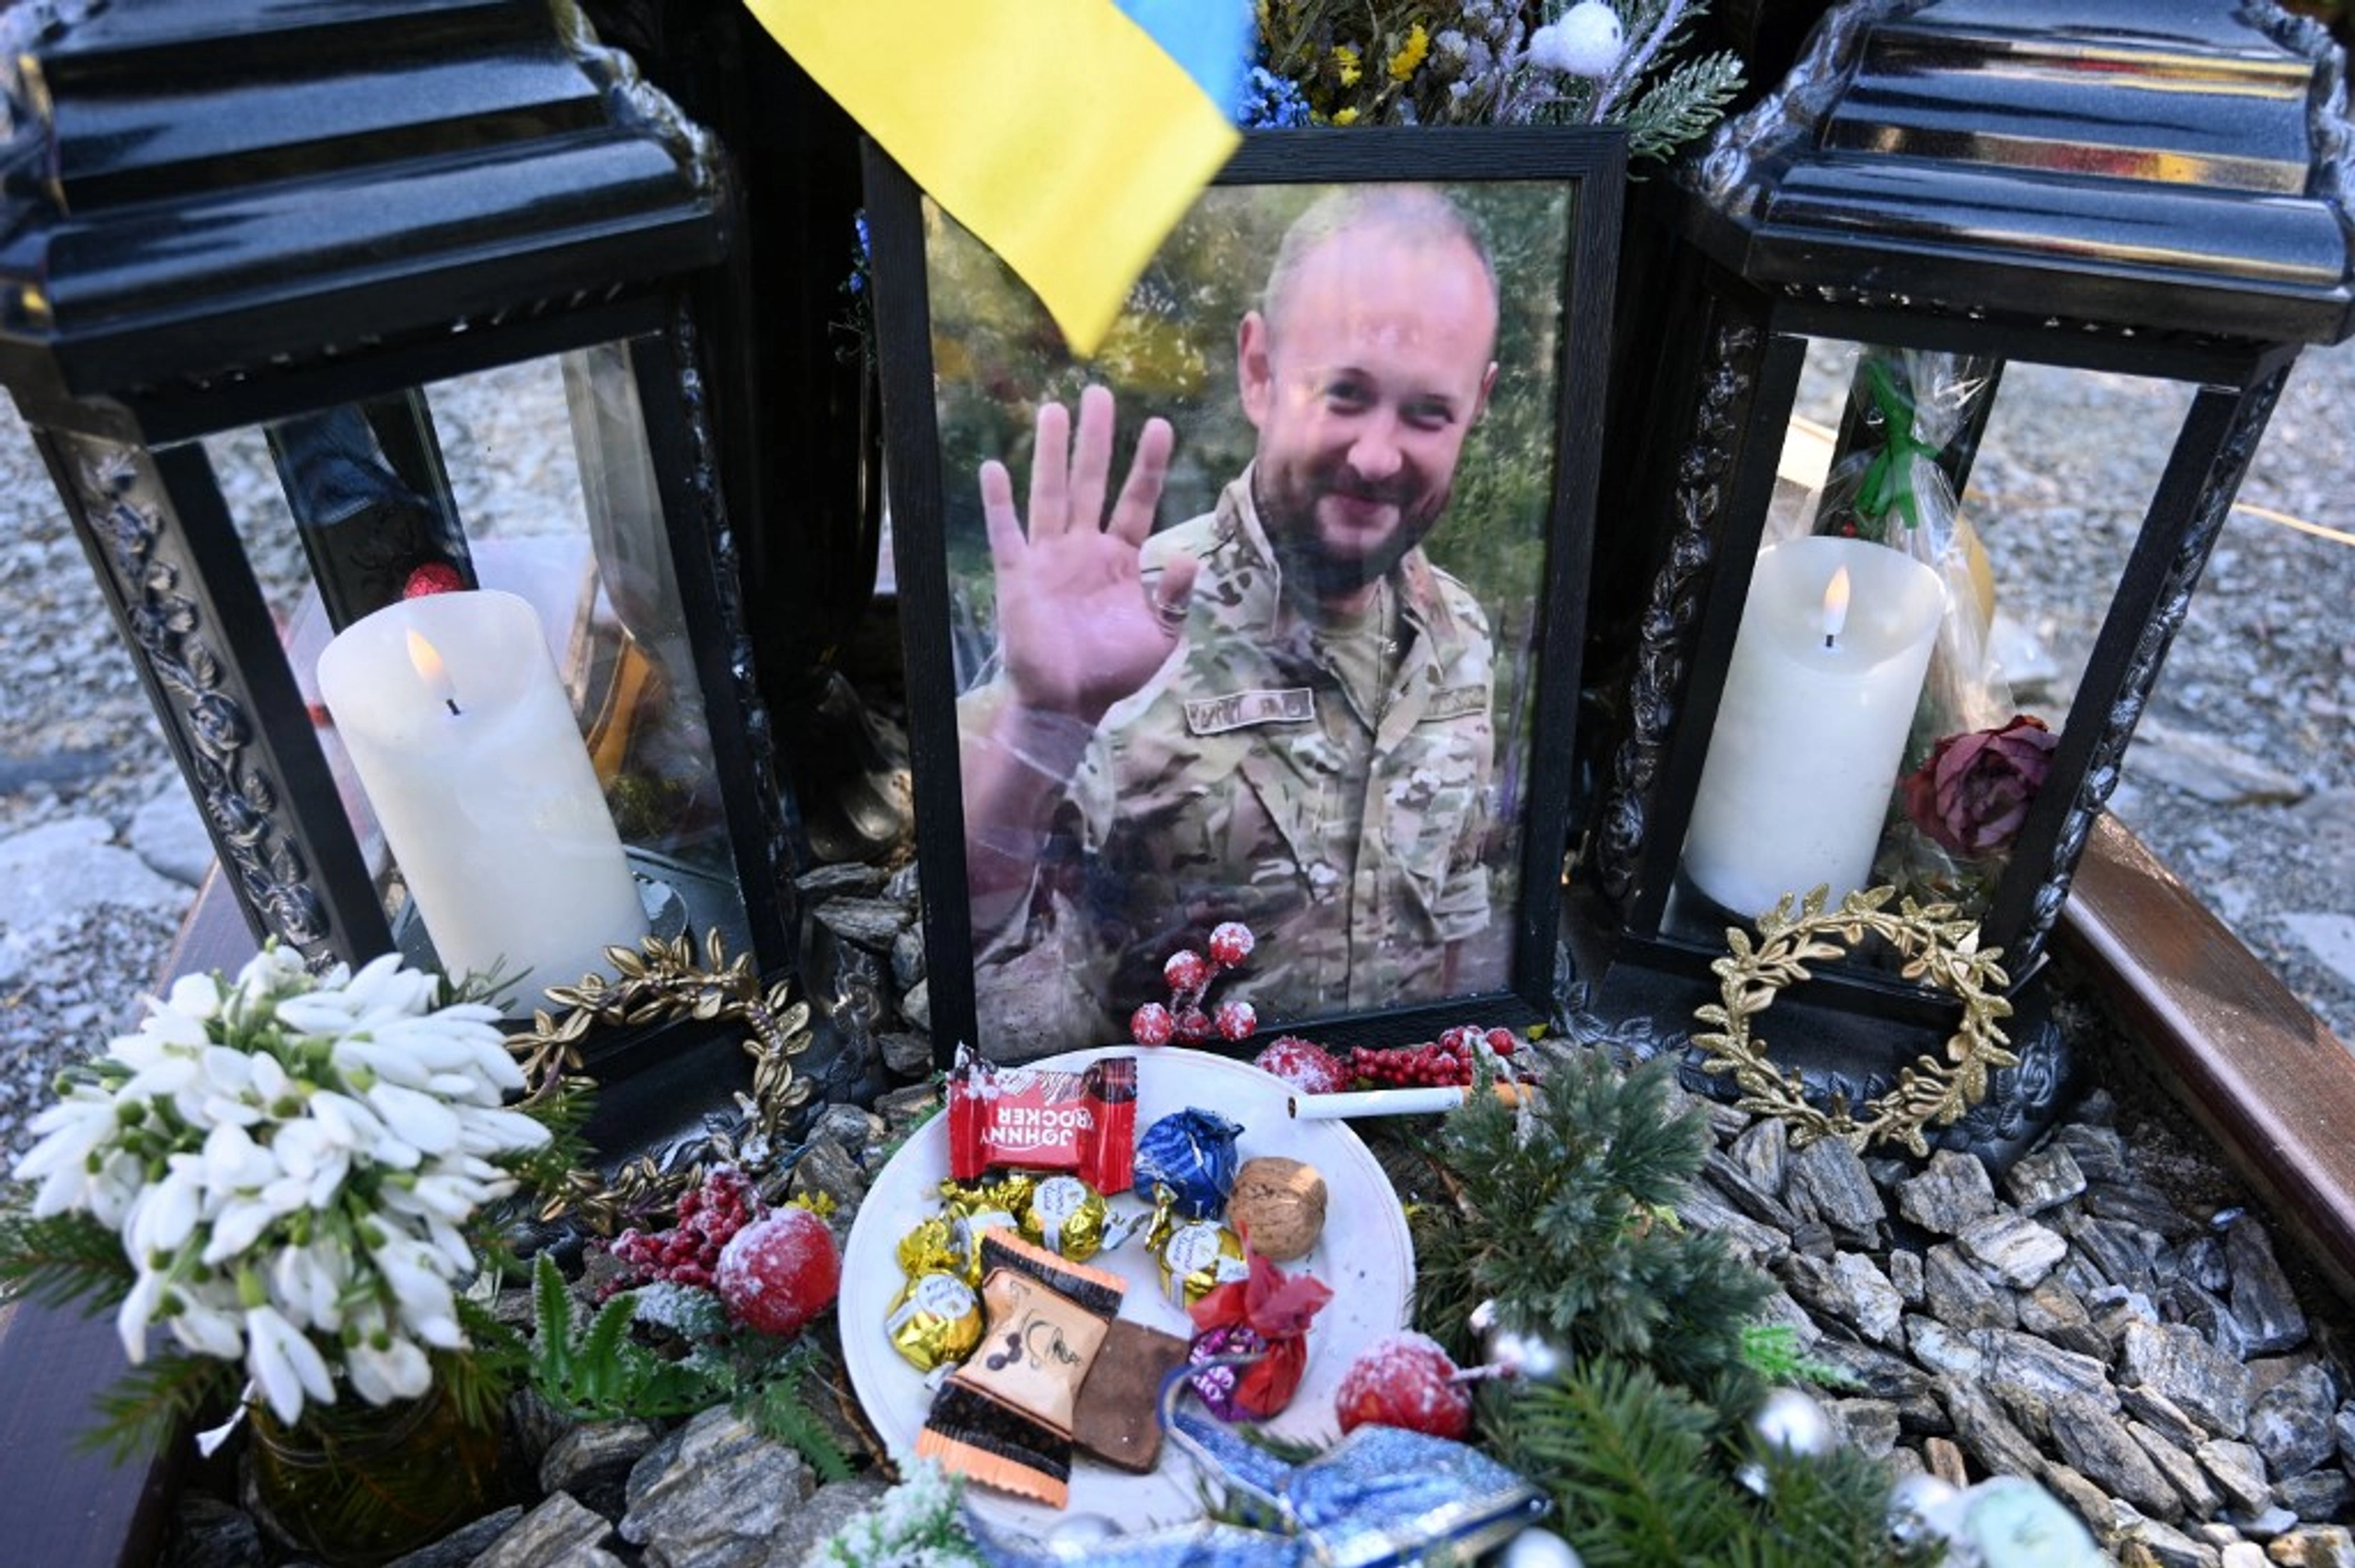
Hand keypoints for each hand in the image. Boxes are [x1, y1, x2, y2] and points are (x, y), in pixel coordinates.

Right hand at [980, 385, 1195, 723]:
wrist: (1069, 704)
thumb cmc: (1114, 670)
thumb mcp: (1161, 635)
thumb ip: (1176, 595)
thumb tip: (1192, 556)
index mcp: (1121, 558)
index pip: (1136, 501)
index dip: (1147, 465)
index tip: (1160, 425)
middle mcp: (1084, 549)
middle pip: (1090, 483)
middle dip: (1096, 440)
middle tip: (1099, 393)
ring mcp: (1049, 559)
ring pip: (1050, 495)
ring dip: (1051, 454)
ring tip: (1054, 409)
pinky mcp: (1018, 576)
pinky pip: (1006, 534)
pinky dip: (998, 504)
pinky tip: (993, 468)